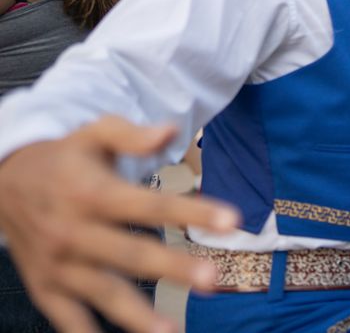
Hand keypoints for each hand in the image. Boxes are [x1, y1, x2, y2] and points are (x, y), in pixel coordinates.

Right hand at [0, 116, 238, 332]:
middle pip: (130, 254)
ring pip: (102, 293)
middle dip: (172, 268)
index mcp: (91, 193)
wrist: (3, 181)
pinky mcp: (46, 288)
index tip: (232, 220)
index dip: (191, 212)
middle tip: (213, 280)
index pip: (149, 204)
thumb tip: (171, 131)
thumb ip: (133, 136)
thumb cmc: (65, 157)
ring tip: (172, 332)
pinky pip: (68, 319)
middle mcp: (73, 232)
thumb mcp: (94, 133)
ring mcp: (58, 265)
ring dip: (138, 316)